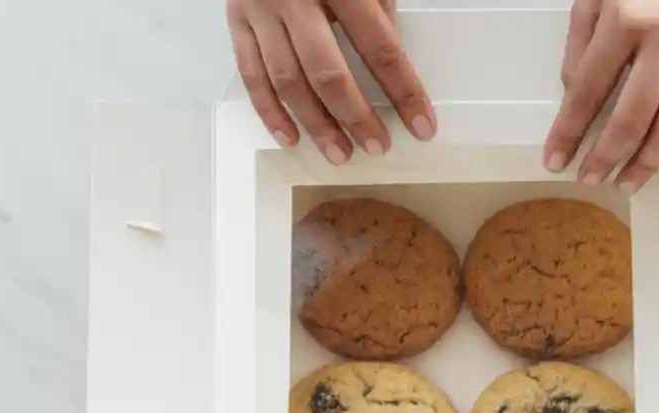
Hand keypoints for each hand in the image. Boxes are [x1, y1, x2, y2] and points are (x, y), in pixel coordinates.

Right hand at [227, 0, 436, 164]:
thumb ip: (378, 4)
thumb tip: (390, 53)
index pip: (380, 48)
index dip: (404, 91)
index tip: (422, 124)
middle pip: (328, 74)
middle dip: (357, 118)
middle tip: (377, 146)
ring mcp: (261, 10)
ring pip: (288, 82)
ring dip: (316, 125)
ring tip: (339, 152)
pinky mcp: (237, 18)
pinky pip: (251, 74)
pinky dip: (270, 111)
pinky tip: (290, 135)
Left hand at [545, 0, 658, 192]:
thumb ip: (580, 44)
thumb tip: (573, 99)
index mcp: (626, 18)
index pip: (587, 93)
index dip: (568, 133)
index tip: (556, 160)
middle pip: (632, 118)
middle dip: (606, 157)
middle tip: (590, 178)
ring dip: (647, 163)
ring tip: (626, 181)